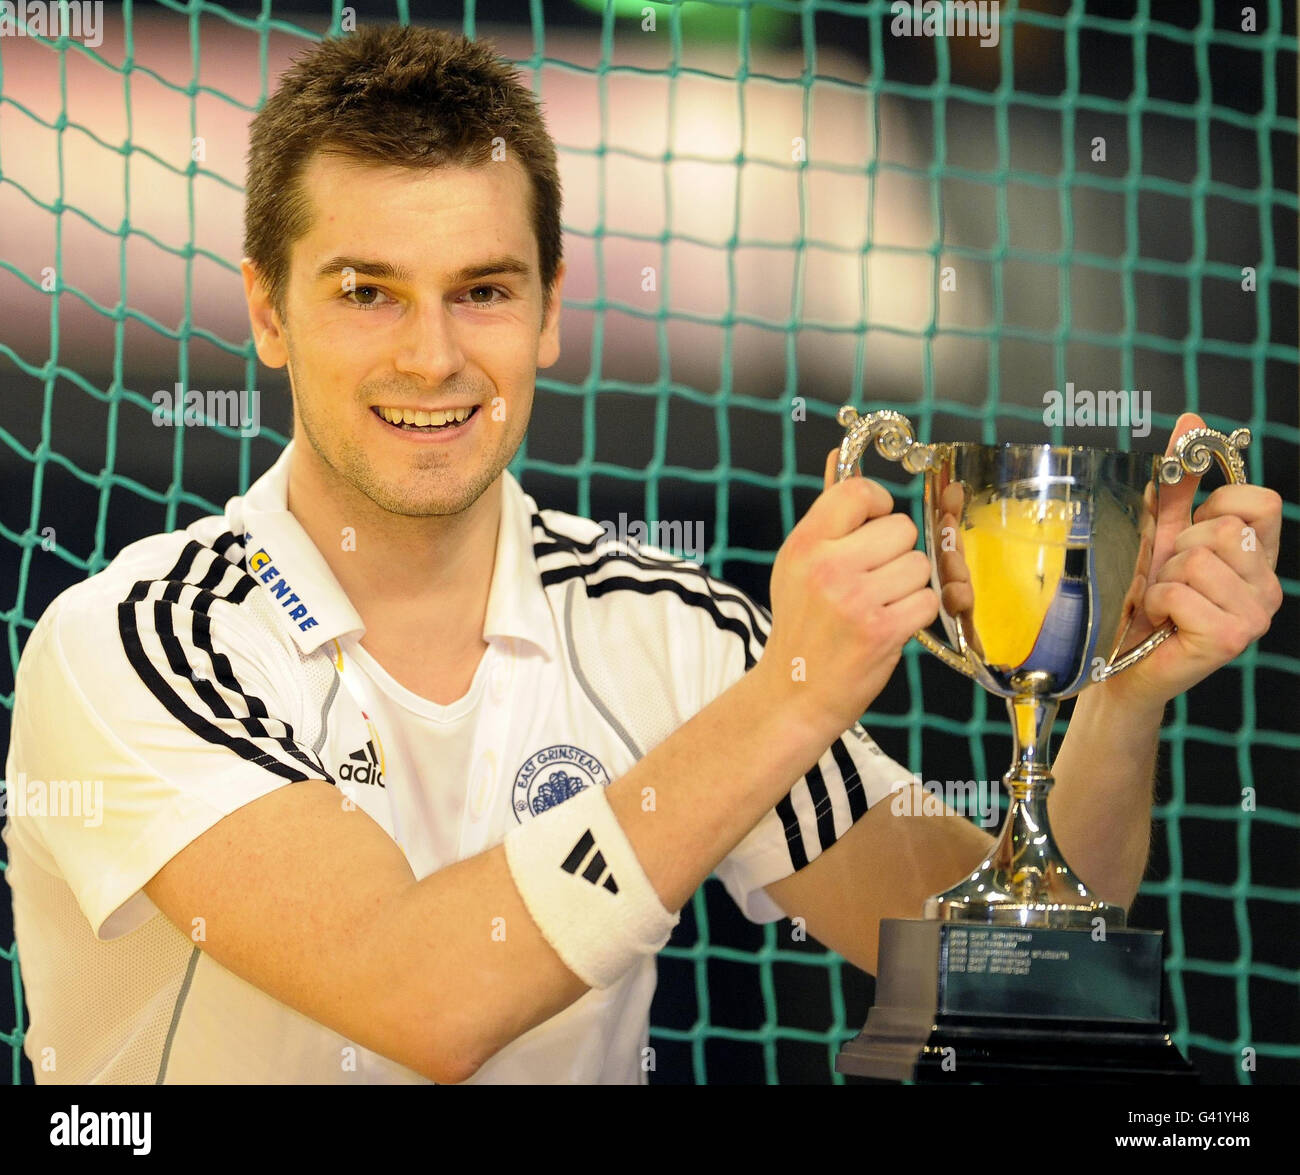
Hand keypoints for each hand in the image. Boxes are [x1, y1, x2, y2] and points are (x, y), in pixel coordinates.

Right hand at [753, 449, 937, 735]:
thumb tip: (840, 459)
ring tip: (879, 605)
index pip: (859, 493)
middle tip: (873, 579)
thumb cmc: (802, 626)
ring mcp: (855, 599)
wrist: (794, 691)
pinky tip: (891, 625)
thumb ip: (827, 515)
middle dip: (897, 553)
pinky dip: (916, 615)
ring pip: (919, 566)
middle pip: (902, 529)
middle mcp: (828, 567)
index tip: (872, 527)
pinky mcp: (881, 630)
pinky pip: (927, 601)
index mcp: (806, 544)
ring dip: (909, 586)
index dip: (878, 506)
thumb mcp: (798, 564)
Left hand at [1098, 412, 1283, 710]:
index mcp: (1258, 554)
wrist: (1118, 659)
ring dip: (1163, 578)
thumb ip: (1179, 480)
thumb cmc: (1143, 596)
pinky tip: (1160, 621)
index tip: (1190, 532)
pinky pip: (1181, 592)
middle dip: (1178, 548)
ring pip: (1199, 560)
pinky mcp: (1231, 637)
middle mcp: (1267, 584)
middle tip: (1169, 578)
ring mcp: (1255, 613)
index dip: (1216, 506)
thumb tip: (1193, 420)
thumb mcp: (1161, 531)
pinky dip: (1156, 602)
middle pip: (1221, 529)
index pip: (1260, 501)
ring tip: (1163, 601)